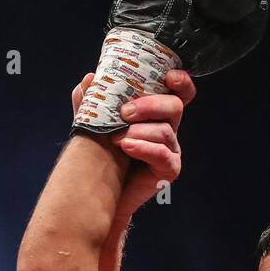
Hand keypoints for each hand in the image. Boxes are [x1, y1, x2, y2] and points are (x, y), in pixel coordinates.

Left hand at [71, 69, 195, 211]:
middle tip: (123, 113)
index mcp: (156, 113)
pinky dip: (143, 148)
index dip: (180, 81)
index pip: (178, 92)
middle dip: (149, 105)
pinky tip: (126, 147)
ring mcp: (171, 149)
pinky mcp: (169, 169)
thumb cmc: (102, 155)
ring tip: (116, 139)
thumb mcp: (94, 124)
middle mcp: (168, 128)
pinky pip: (162, 154)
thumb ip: (92, 102)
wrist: (100, 193)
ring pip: (164, 131)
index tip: (169, 77)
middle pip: (174, 106)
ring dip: (138, 131)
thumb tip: (89, 79)